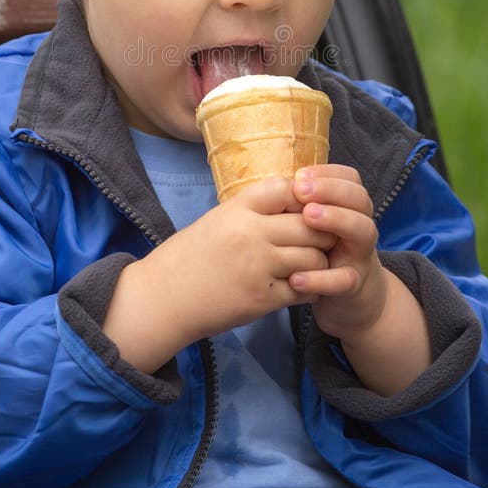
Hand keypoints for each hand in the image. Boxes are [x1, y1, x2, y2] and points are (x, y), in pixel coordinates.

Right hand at [103, 175, 333, 372]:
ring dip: (320, 262)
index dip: (303, 196)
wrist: (163, 298)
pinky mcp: (262, 299)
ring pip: (314, 257)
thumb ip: (252, 210)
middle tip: (324, 238)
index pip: (286, 187)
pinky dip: (311, 288)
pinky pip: (305, 289)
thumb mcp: (217, 220)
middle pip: (309, 223)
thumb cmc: (189, 257)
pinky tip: (304, 286)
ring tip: (313, 265)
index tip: (306, 208)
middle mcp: (250, 233)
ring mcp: (258, 267)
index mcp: (237, 208)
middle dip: (323, 231)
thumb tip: (295, 201)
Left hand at [290, 164, 385, 342]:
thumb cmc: (322, 254)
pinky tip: (296, 277)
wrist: (350, 301)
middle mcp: (360, 227)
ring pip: (363, 232)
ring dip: (336, 220)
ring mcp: (360, 256)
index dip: (328, 173)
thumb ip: (301, 206)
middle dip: (331, 190)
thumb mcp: (314, 226)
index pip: (350, 179)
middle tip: (302, 191)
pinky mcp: (354, 288)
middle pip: (360, 200)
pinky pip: (345, 281)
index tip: (300, 175)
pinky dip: (321, 279)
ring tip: (307, 217)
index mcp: (350, 209)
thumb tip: (272, 183)